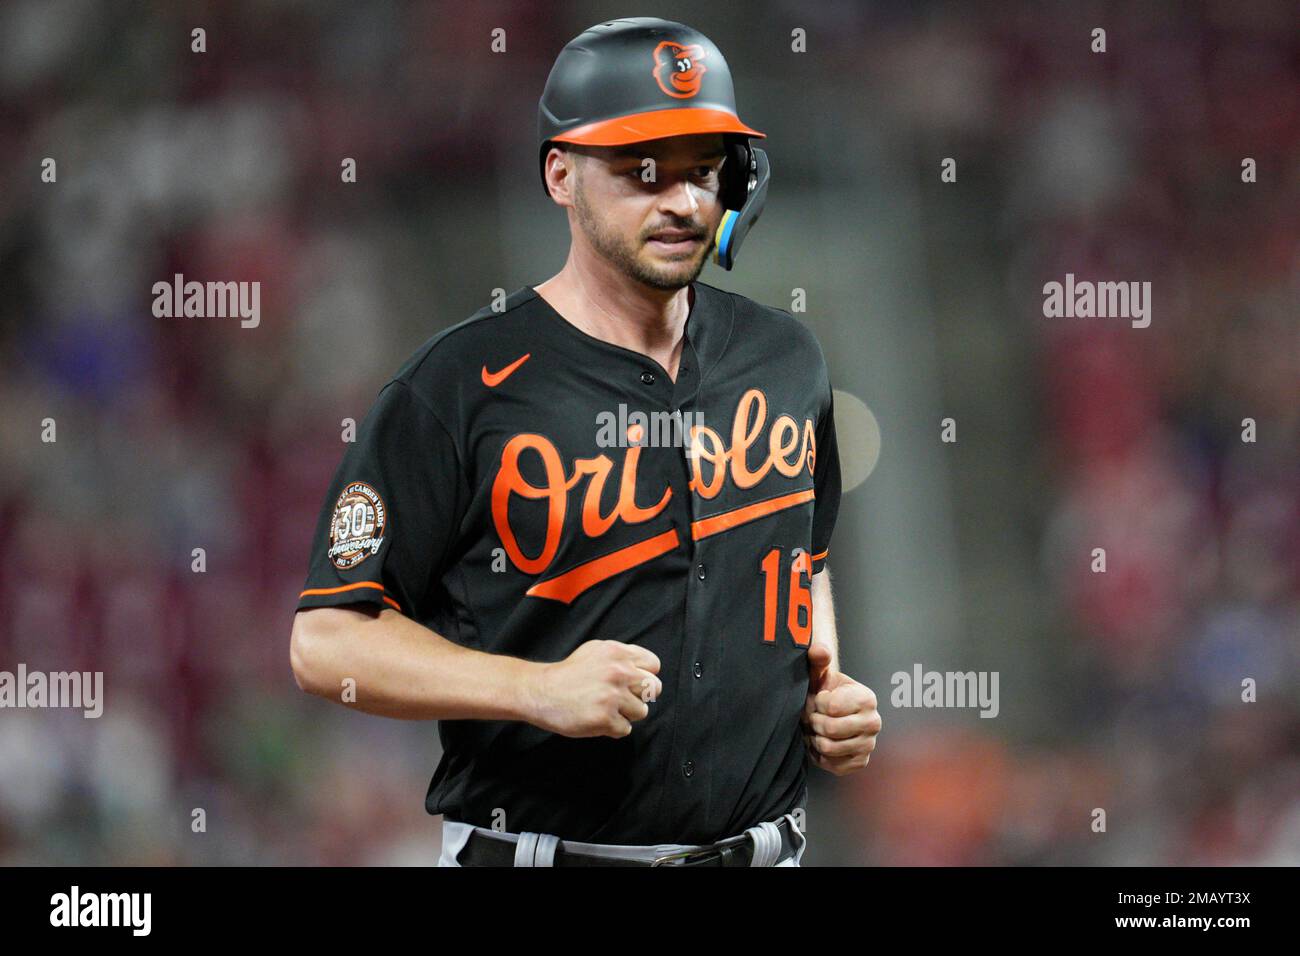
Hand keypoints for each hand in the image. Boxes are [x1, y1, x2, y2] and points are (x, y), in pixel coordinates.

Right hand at [524, 640, 661, 738]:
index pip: (653, 666)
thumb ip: (622, 657)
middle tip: (621, 699)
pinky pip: (625, 729)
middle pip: (653, 689)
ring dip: (626, 714)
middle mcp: (619, 672)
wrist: (541, 691)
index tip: (632, 683)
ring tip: (605, 708)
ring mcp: (613, 696)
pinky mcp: (605, 718)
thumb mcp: (596, 651)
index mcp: (618, 653)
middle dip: (640, 696)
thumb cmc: (569, 673)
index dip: (644, 676)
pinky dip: (613, 728)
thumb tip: (645, 670)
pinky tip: (597, 719)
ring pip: (641, 711)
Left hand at [801, 642, 880, 774]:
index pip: (829, 706)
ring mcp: (869, 745)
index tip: (816, 698)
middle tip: (811, 715)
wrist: (830, 712)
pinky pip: (831, 765)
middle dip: (812, 721)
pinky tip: (820, 741)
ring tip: (815, 728)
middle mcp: (874, 722)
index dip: (815, 702)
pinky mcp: (860, 763)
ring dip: (813, 738)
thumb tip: (819, 650)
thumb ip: (818, 659)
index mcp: (867, 698)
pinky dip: (819, 755)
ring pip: (827, 747)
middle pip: (829, 729)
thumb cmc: (825, 690)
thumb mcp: (821, 673)